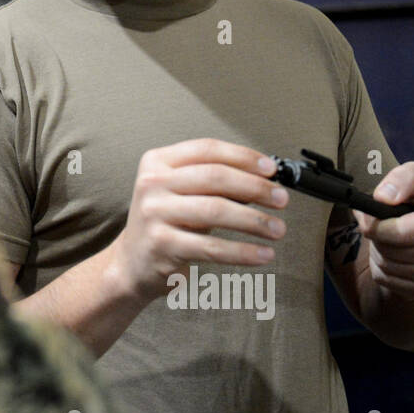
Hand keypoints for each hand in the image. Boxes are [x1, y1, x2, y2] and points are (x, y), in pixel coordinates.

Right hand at [111, 138, 288, 303]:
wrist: (131, 263)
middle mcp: (152, 183)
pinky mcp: (162, 245)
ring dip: (255, 220)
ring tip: (278, 229)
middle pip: (215, 177)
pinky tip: (263, 254)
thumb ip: (212, 181)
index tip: (272, 169)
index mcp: (157, 161)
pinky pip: (212, 247)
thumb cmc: (165, 223)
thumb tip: (264, 179)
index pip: (207, 149)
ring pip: (216, 210)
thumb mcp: (179, 192)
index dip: (244, 157)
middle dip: (256, 187)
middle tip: (282, 199)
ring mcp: (154, 213)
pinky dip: (243, 252)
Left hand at [354, 161, 413, 296]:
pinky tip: (394, 255)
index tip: (368, 216)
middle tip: (381, 226)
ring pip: (386, 267)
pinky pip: (387, 281)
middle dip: (377, 237)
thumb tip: (383, 197)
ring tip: (390, 239)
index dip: (376, 225)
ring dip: (378, 251)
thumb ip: (402, 179)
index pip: (400, 233)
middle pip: (390, 250)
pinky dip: (382, 268)